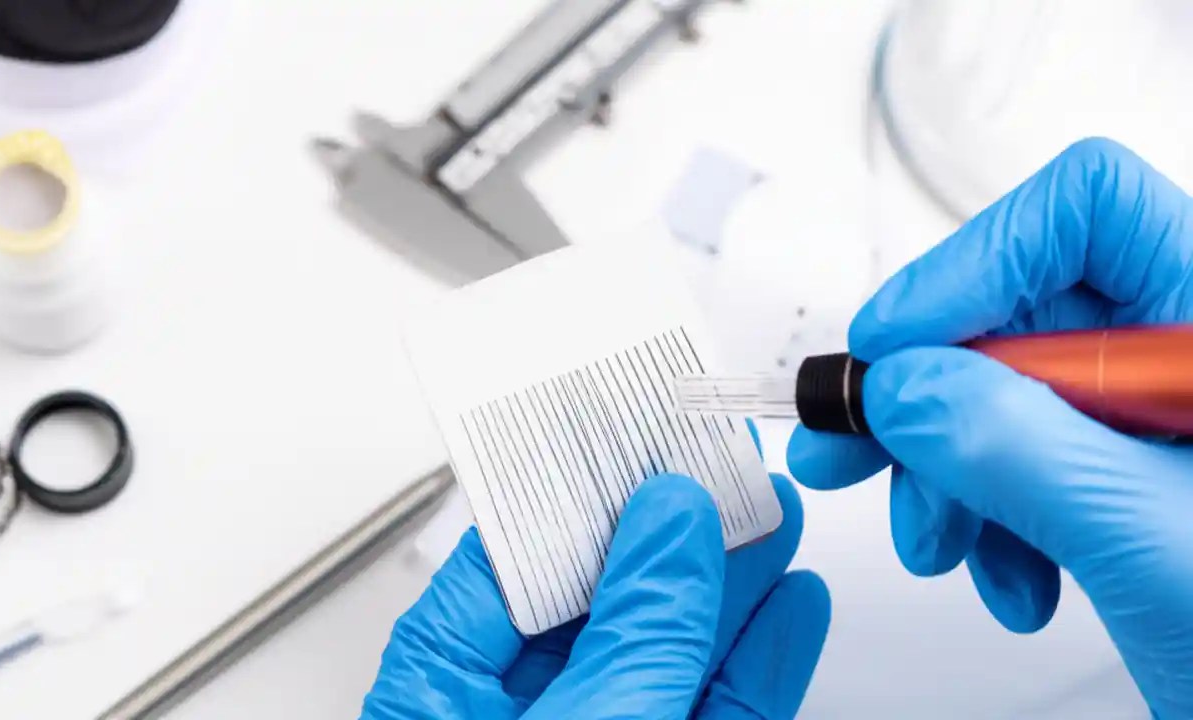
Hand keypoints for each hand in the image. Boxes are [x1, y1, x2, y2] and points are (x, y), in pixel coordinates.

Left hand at [360, 471, 828, 718]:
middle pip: (600, 596)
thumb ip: (626, 635)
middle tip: (722, 462)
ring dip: (727, 585)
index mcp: (442, 696)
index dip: (580, 485)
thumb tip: (666, 524)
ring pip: (669, 651)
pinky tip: (786, 610)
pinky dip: (757, 663)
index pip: (510, 558)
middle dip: (670, 528)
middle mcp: (514, 719)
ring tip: (769, 519)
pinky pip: (715, 713)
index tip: (639, 425)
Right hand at [788, 138, 1192, 716]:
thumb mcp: (1150, 542)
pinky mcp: (1128, 468)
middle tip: (854, 439)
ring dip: (946, 466)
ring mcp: (1159, 414)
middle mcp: (1186, 353)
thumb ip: (1017, 449)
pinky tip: (1004, 572)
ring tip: (938, 539)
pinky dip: (985, 512)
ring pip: (1005, 387)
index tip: (894, 346)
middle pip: (1024, 304)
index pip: (1087, 212)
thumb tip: (901, 385)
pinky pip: (1022, 454)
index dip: (975, 262)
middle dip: (928, 389)